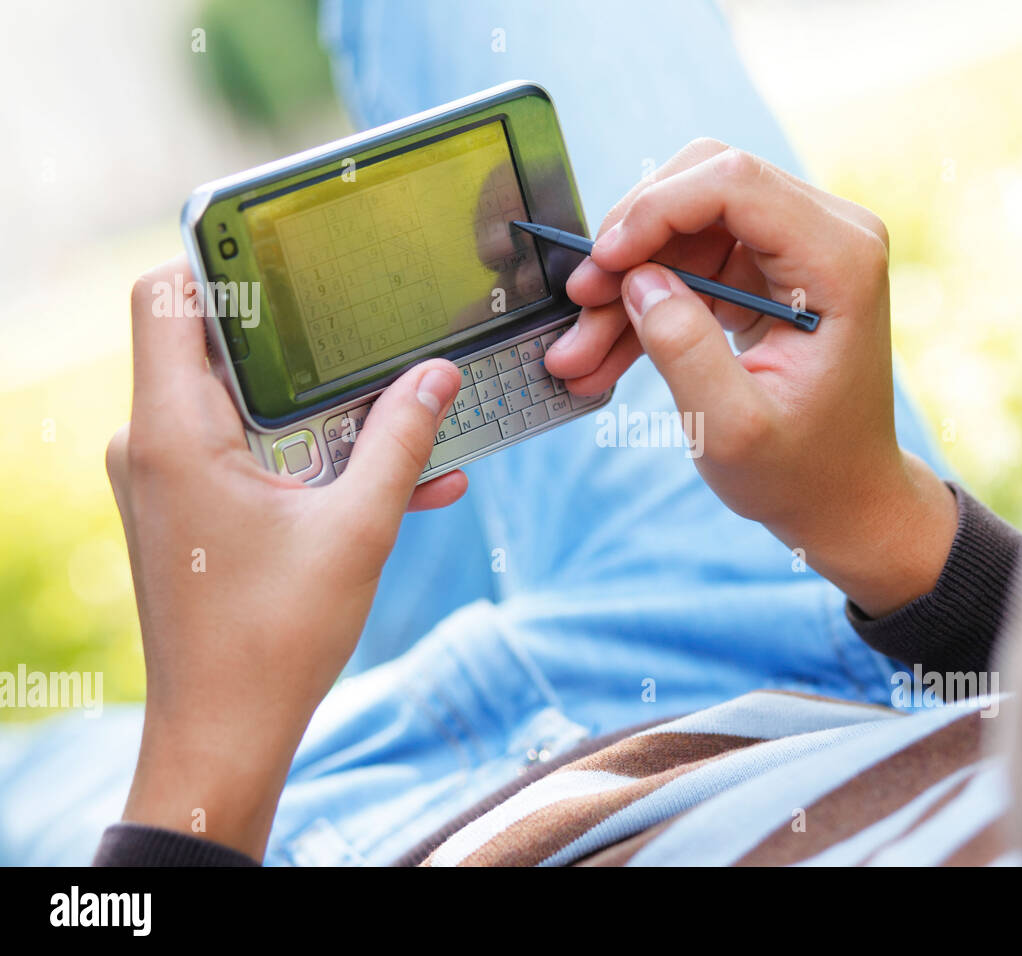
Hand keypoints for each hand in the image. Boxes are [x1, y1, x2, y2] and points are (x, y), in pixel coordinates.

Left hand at [107, 256, 465, 857]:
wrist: (224, 733)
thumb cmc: (275, 639)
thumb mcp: (357, 528)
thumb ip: (401, 440)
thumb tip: (438, 371)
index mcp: (177, 434)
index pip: (167, 296)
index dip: (221, 261)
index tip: (293, 254)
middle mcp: (156, 444)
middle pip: (220, 345)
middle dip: (308, 345)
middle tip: (380, 336)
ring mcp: (169, 477)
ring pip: (248, 405)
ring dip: (328, 412)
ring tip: (416, 423)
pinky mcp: (190, 507)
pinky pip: (253, 454)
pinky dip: (314, 457)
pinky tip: (403, 481)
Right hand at [544, 140, 957, 615]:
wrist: (841, 498)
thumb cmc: (802, 472)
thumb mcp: (734, 429)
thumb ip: (685, 350)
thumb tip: (636, 280)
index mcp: (838, 260)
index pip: (733, 184)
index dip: (654, 210)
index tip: (600, 266)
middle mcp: (827, 234)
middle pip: (704, 184)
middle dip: (632, 242)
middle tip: (581, 303)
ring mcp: (797, 247)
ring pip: (685, 224)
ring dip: (625, 284)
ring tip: (578, 355)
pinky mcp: (769, 269)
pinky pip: (690, 257)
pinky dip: (645, 302)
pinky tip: (604, 354)